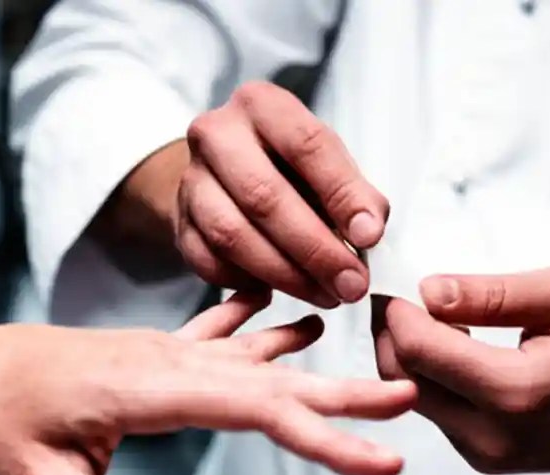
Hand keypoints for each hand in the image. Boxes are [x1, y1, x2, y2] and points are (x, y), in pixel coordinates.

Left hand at [0, 292, 415, 474]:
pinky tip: (273, 311)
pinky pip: (215, 334)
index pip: (255, 410)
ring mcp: (158, 351)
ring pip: (250, 354)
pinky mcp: (149, 355)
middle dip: (341, 391)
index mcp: (145, 387)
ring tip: (361, 344)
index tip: (381, 459)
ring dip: (307, 358)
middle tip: (407, 394)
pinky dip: (254, 325)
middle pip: (269, 376)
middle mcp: (162, 358)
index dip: (323, 437)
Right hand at [115, 82, 389, 306]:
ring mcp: (191, 180)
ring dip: (286, 274)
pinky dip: (249, 282)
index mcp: (263, 105)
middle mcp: (217, 134)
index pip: (307, 146)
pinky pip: (211, 263)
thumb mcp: (329, 165)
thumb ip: (355, 194)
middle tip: (351, 283)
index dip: (342, 195)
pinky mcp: (179, 224)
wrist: (226, 175)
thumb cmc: (289, 169)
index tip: (370, 237)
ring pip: (233, 236)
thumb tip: (366, 234)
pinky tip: (281, 289)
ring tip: (325, 294)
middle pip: (264, 196)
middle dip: (315, 249)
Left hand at [372, 267, 549, 473]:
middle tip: (404, 299)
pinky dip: (434, 382)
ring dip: (413, 360)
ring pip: (415, 402)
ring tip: (439, 321)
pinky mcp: (490, 461)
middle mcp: (494, 436)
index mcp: (517, 391)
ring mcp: (490, 456)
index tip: (395, 284)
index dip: (396, 313)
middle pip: (402, 382)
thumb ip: (493, 293)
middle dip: (393, 337)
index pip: (419, 351)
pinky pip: (440, 416)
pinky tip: (460, 352)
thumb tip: (428, 291)